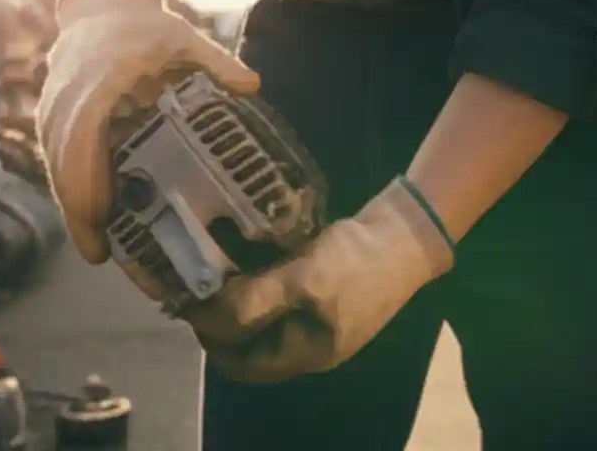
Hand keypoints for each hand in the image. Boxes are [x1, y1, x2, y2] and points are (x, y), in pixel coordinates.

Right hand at [36, 0, 260, 263]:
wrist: (99, 5)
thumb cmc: (144, 27)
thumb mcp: (183, 36)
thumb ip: (215, 62)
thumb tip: (253, 86)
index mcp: (101, 77)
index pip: (82, 132)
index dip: (85, 178)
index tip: (99, 216)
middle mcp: (69, 94)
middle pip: (63, 159)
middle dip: (77, 208)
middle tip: (99, 253)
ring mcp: (53, 104)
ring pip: (53, 162)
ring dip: (71, 205)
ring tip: (96, 246)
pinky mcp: (49, 113)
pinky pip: (53, 156)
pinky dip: (68, 188)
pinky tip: (87, 217)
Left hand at [183, 178, 453, 383]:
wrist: (406, 232)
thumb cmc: (357, 261)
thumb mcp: (303, 279)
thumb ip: (255, 300)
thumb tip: (207, 312)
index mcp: (305, 352)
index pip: (241, 364)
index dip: (211, 339)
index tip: (190, 303)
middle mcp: (308, 344)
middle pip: (249, 345)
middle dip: (219, 320)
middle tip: (197, 284)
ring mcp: (316, 319)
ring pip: (261, 321)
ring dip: (237, 301)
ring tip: (214, 270)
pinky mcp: (320, 293)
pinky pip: (276, 300)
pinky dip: (256, 285)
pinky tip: (242, 259)